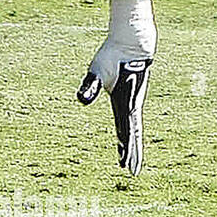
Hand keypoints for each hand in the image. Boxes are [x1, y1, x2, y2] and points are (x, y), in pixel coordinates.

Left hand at [77, 0, 155, 174]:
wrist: (132, 44)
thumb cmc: (113, 57)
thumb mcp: (98, 71)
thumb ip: (90, 86)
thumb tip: (81, 100)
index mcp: (125, 105)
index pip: (126, 132)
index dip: (125, 149)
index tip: (125, 165)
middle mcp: (132, 106)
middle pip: (133, 135)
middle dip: (133, 154)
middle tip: (133, 172)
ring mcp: (134, 103)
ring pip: (135, 129)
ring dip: (135, 145)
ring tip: (133, 160)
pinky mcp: (132, 98)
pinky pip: (133, 121)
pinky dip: (133, 133)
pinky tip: (130, 136)